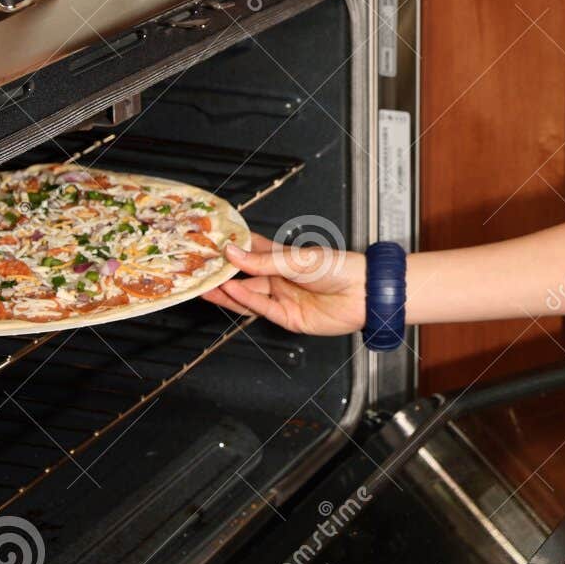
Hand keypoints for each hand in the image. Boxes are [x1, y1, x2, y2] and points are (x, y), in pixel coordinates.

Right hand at [204, 233, 366, 335]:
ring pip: (248, 295)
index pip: (250, 252)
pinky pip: (261, 309)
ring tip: (206, 284)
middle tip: (199, 269)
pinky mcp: (288, 318)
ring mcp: (283, 298)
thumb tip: (234, 253)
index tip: (209, 245)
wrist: (365, 294)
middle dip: (223, 274)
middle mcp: (280, 278)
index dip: (231, 250)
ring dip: (227, 291)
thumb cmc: (340, 268)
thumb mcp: (298, 259)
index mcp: (284, 258)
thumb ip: (263, 260)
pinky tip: (229, 291)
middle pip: (245, 277)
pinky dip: (244, 300)